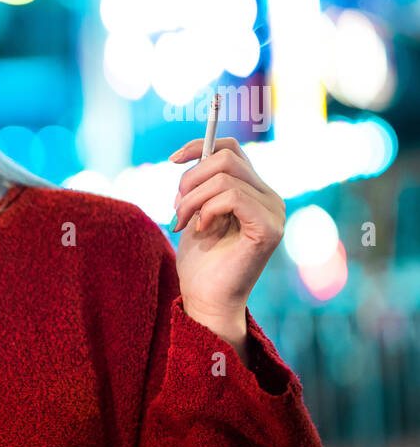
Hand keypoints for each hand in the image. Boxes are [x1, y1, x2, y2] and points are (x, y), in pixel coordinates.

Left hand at [169, 137, 284, 346]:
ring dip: (191, 200)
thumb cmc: (200, 262)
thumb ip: (201, 185)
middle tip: (177, 210)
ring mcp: (273, 212)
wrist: (206, 300)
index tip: (172, 160)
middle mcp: (270, 197)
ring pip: (224, 178)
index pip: (231, 149)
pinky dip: (207, 210)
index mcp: (254, 191)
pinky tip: (201, 229)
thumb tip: (192, 153)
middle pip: (225, 158)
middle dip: (189, 180)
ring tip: (182, 223)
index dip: (199, 146)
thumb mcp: (195, 213)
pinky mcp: (269, 228)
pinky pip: (232, 197)